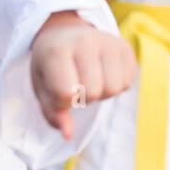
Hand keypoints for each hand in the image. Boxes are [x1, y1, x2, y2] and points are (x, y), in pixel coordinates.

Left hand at [31, 11, 135, 139]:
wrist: (66, 34)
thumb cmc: (51, 67)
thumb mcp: (42, 88)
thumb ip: (53, 113)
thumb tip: (68, 135)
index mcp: (56, 50)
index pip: (66, 93)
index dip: (62, 102)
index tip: (57, 90)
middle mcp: (84, 41)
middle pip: (93, 92)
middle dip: (83, 97)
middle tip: (76, 84)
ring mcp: (108, 41)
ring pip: (114, 88)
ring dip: (102, 93)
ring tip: (91, 79)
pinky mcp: (125, 47)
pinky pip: (127, 82)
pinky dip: (116, 85)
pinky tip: (104, 73)